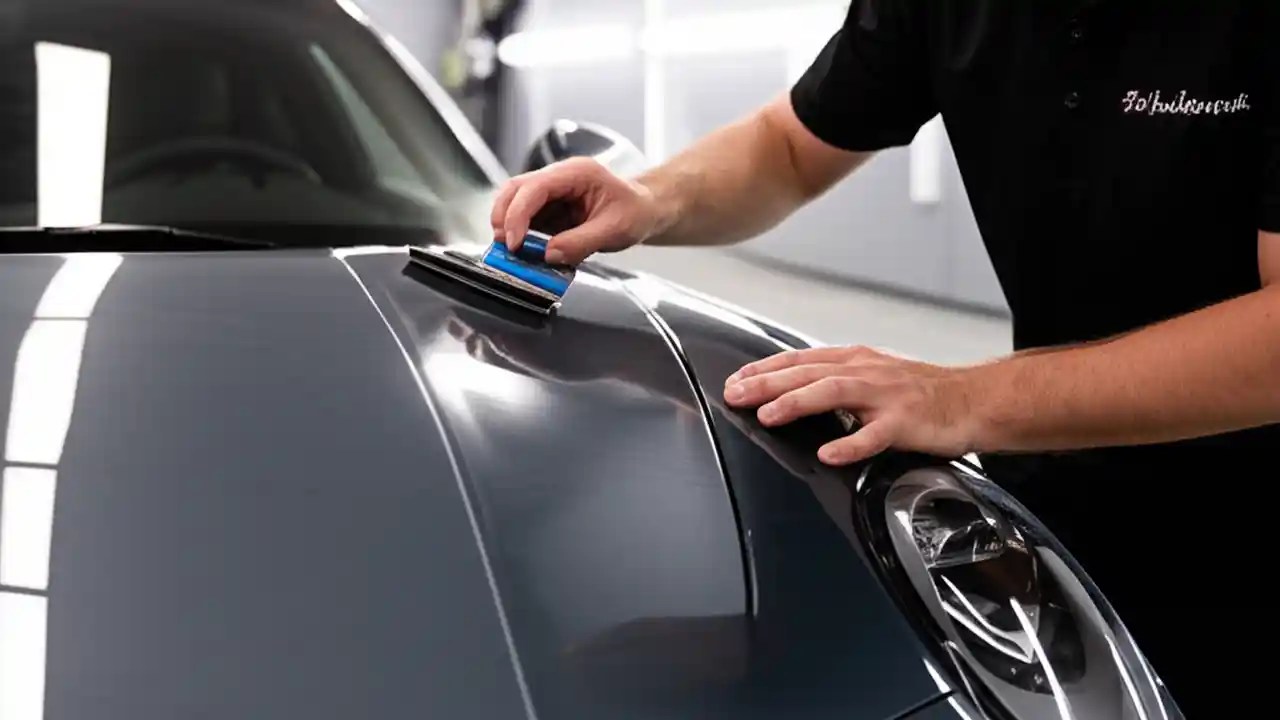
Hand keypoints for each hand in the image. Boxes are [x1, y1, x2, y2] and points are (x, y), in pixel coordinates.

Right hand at [491, 157, 661, 264]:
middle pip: (516, 189)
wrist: (646, 210)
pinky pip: (529, 219)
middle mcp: (559, 177)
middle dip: (504, 217)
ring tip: (513, 252)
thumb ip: (580, 243)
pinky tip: (528, 252)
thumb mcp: (615, 230)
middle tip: (503, 246)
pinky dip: (523, 236)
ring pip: (516, 203)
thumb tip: (547, 255)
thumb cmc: (635, 212)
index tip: (514, 242)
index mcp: (575, 173)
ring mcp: (553, 192)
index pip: (534, 187)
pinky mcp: (552, 208)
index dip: (517, 214)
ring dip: (510, 227)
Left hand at [722, 345, 978, 465]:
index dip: (766, 368)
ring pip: (834, 393)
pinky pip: (874, 435)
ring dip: (798, 402)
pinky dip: (850, 444)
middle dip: (768, 383)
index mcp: (856, 360)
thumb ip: (836, 381)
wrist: (973, 400)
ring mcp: (886, 396)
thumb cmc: (922, 393)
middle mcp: (866, 372)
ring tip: (769, 415)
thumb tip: (794, 391)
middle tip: (736, 394)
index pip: (802, 360)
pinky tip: (828, 454)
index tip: (737, 379)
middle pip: (809, 373)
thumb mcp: (873, 376)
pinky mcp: (906, 422)